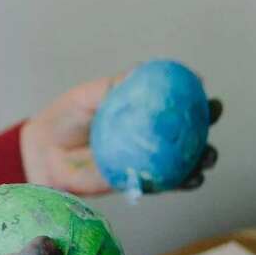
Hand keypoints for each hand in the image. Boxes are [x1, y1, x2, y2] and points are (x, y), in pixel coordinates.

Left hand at [21, 74, 221, 194]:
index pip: (175, 101)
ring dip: (202, 158)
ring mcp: (145, 159)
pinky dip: (182, 182)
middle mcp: (148, 134)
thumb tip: (142, 71)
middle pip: (187, 130)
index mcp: (140, 110)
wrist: (44, 152)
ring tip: (208, 155)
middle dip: (207, 125)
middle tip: (211, 118)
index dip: (193, 95)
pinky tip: (192, 179)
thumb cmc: (66, 117)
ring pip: (183, 159)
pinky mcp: (138, 182)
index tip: (203, 87)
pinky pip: (165, 183)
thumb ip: (115, 86)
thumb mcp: (90, 95)